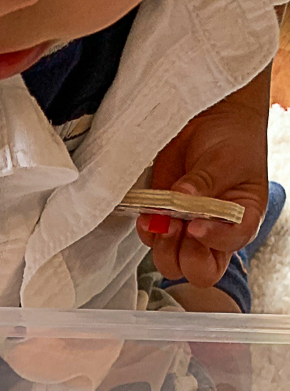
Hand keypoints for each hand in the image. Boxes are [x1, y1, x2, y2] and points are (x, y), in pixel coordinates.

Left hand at [136, 67, 270, 287]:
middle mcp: (216, 233)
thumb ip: (204, 182)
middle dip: (186, 255)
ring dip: (163, 246)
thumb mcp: (225, 158)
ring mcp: (187, 230)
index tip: (197, 224)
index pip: (231, 245)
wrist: (210, 121)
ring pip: (172, 263)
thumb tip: (183, 199)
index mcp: (243, 220)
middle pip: (200, 270)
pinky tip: (148, 214)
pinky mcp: (164, 220)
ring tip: (162, 219)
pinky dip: (147, 231)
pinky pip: (151, 241)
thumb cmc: (231, 139)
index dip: (213, 241)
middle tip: (178, 225)